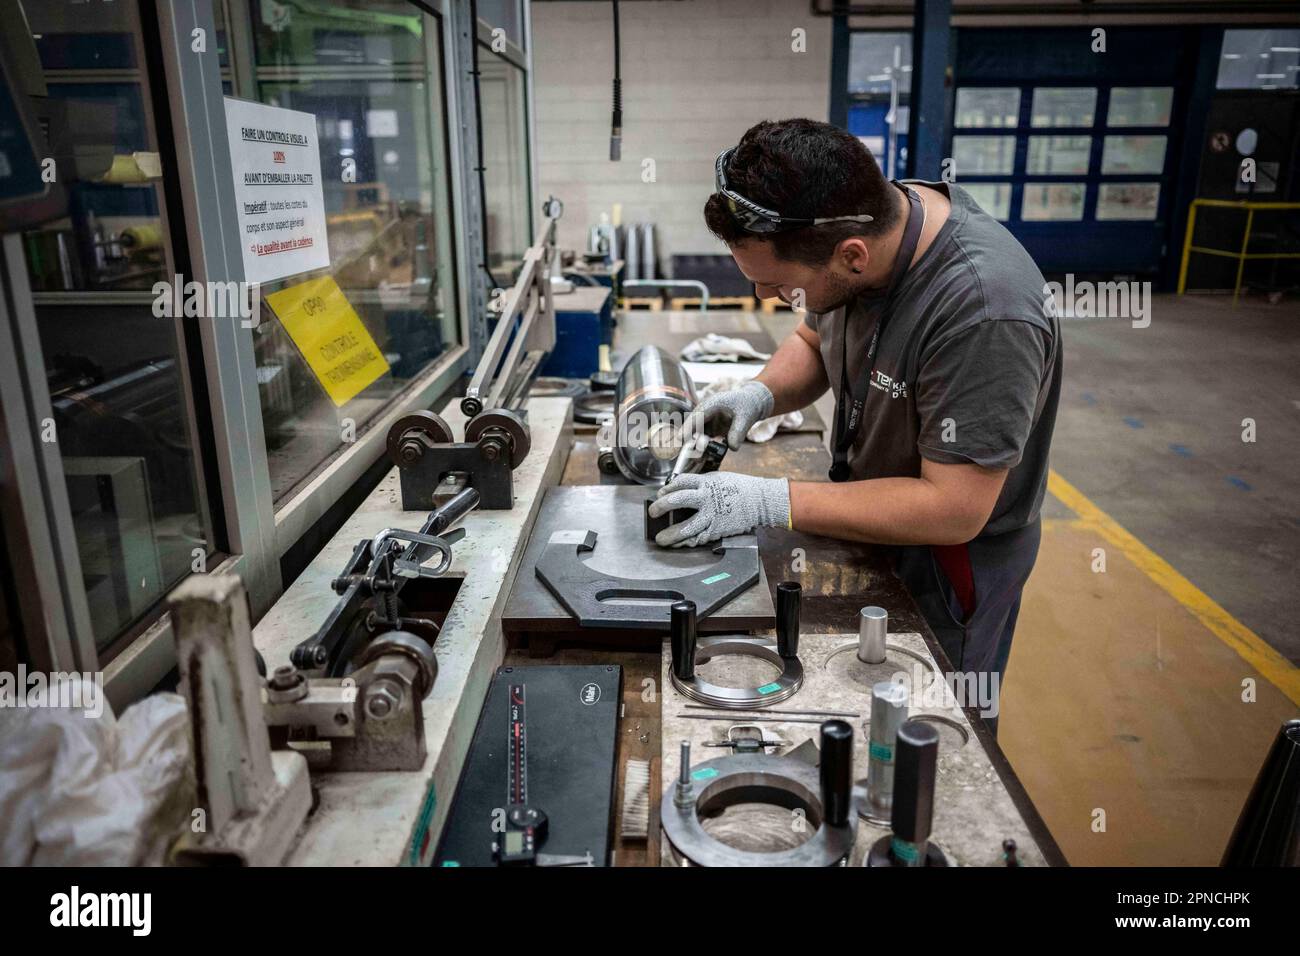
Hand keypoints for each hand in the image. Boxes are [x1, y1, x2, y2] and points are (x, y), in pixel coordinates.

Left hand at [648, 471, 789, 547]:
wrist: (760, 501)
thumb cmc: (739, 488)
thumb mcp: (718, 478)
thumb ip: (700, 484)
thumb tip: (681, 489)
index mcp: (706, 483)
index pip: (680, 483)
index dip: (667, 489)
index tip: (660, 494)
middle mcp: (706, 498)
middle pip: (678, 501)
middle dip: (662, 506)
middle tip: (653, 512)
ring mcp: (712, 515)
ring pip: (687, 526)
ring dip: (671, 534)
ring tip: (661, 539)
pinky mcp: (717, 529)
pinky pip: (698, 537)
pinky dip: (687, 542)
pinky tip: (678, 544)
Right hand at [684, 380, 773, 449]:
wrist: (751, 402)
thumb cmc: (748, 405)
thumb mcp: (746, 417)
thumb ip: (739, 432)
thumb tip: (732, 448)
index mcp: (712, 404)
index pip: (696, 416)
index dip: (687, 427)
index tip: (680, 438)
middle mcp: (705, 412)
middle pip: (691, 428)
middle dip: (691, 442)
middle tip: (694, 456)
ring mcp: (706, 421)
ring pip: (696, 436)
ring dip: (698, 448)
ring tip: (701, 460)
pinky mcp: (709, 429)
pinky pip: (703, 440)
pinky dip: (704, 449)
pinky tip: (708, 458)